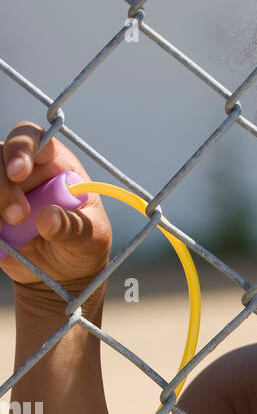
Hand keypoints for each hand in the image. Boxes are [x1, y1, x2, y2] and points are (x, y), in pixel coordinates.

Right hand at [0, 122, 111, 293]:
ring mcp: (6, 188)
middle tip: (17, 216)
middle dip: (3, 184)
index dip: (22, 148)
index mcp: (56, 164)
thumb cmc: (83, 248)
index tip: (19, 173)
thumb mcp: (90, 240)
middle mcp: (27, 170)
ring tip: (4, 228)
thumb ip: (73, 228)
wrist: (63, 275)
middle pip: (0, 155)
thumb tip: (47, 218)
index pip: (35, 139)